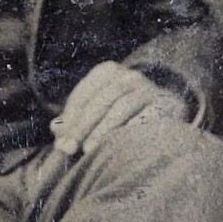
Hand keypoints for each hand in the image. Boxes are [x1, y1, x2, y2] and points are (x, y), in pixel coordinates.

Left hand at [50, 63, 187, 157]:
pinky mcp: (164, 105)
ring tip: (88, 150)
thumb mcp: (98, 107)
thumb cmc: (121, 110)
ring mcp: (147, 89)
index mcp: (108, 71)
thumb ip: (75, 119)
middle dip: (81, 126)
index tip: (61, 142)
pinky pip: (144, 119)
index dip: (70, 118)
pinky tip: (116, 148)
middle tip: (68, 149)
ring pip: (120, 107)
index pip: (84, 94)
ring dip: (102, 130)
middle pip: (100, 100)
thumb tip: (55, 129)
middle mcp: (128, 76)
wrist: (168, 106)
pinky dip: (128, 132)